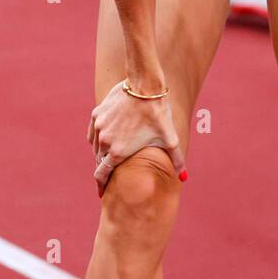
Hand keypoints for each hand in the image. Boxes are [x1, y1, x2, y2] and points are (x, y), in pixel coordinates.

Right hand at [87, 79, 185, 197]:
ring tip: (111, 155)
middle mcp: (103, 141)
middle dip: (104, 168)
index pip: (101, 175)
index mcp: (117, 152)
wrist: (144, 86)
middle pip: (99, 161)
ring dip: (101, 152)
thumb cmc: (158, 114)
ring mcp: (99, 127)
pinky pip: (93, 132)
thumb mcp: (169, 139)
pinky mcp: (97, 114)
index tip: (101, 193)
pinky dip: (98, 138)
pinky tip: (106, 138)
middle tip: (111, 173)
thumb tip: (184, 177)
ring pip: (95, 146)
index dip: (101, 186)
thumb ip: (177, 160)